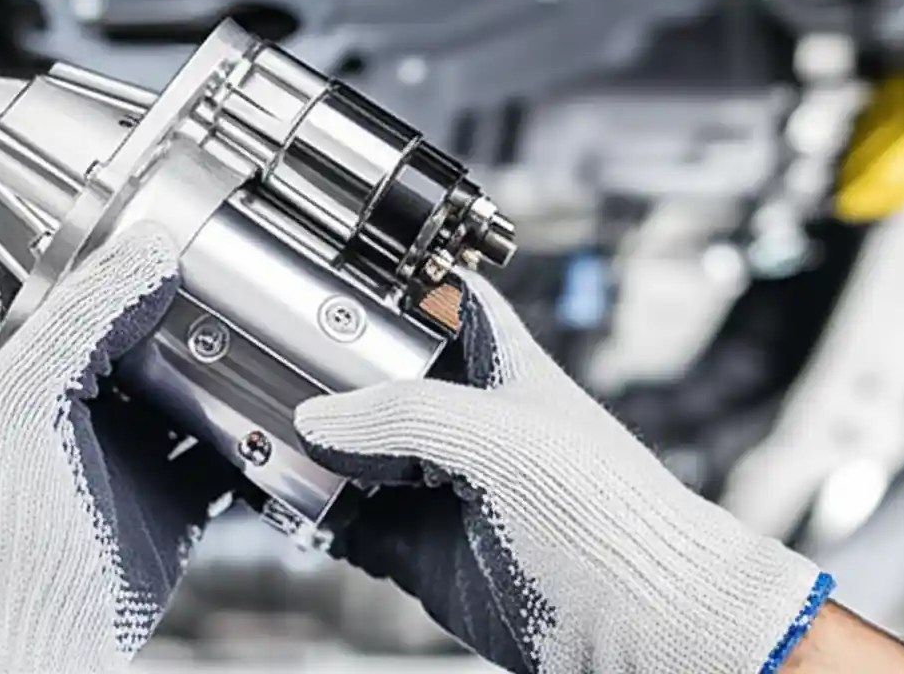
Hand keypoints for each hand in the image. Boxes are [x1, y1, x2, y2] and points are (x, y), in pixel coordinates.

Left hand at [0, 224, 236, 672]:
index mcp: (18, 366)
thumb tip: (146, 250)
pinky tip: (271, 418)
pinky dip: (246, 437)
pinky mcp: (164, 500)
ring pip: (180, 386)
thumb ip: (80, 319)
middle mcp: (70, 402)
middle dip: (171, 293)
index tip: (128, 195)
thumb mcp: (24, 401)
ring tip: (258, 328)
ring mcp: (120, 452)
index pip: (38, 273)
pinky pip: (216, 455)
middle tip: (221, 257)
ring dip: (217, 364)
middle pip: (126, 323)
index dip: (75, 232)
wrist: (25, 646)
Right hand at [295, 272, 831, 672]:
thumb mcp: (507, 445)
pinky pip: (351, 523)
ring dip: (309, 450)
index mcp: (497, 369)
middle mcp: (462, 422)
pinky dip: (316, 515)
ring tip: (262, 438)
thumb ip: (407, 418)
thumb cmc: (614, 524)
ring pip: (352, 453)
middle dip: (323, 374)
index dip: (389, 278)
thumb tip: (319, 417)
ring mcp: (438, 487)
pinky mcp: (420, 549)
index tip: (326, 268)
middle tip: (268, 368)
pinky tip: (292, 505)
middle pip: (375, 378)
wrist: (641, 634)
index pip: (438, 297)